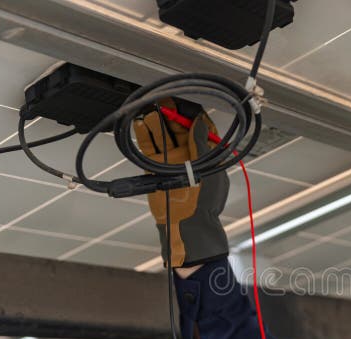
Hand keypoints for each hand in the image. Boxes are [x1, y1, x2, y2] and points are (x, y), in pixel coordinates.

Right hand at [133, 98, 229, 266]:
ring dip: (157, 122)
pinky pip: (148, 149)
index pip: (200, 127)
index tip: (184, 101)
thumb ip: (202, 146)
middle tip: (163, 100)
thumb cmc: (205, 203)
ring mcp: (172, 162)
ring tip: (151, 109)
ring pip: (163, 136)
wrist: (187, 227)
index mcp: (207, 155)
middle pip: (179, 128)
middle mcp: (189, 156)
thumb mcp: (209, 171)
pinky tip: (140, 124)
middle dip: (172, 114)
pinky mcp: (155, 170)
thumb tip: (199, 123)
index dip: (192, 113)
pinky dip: (144, 136)